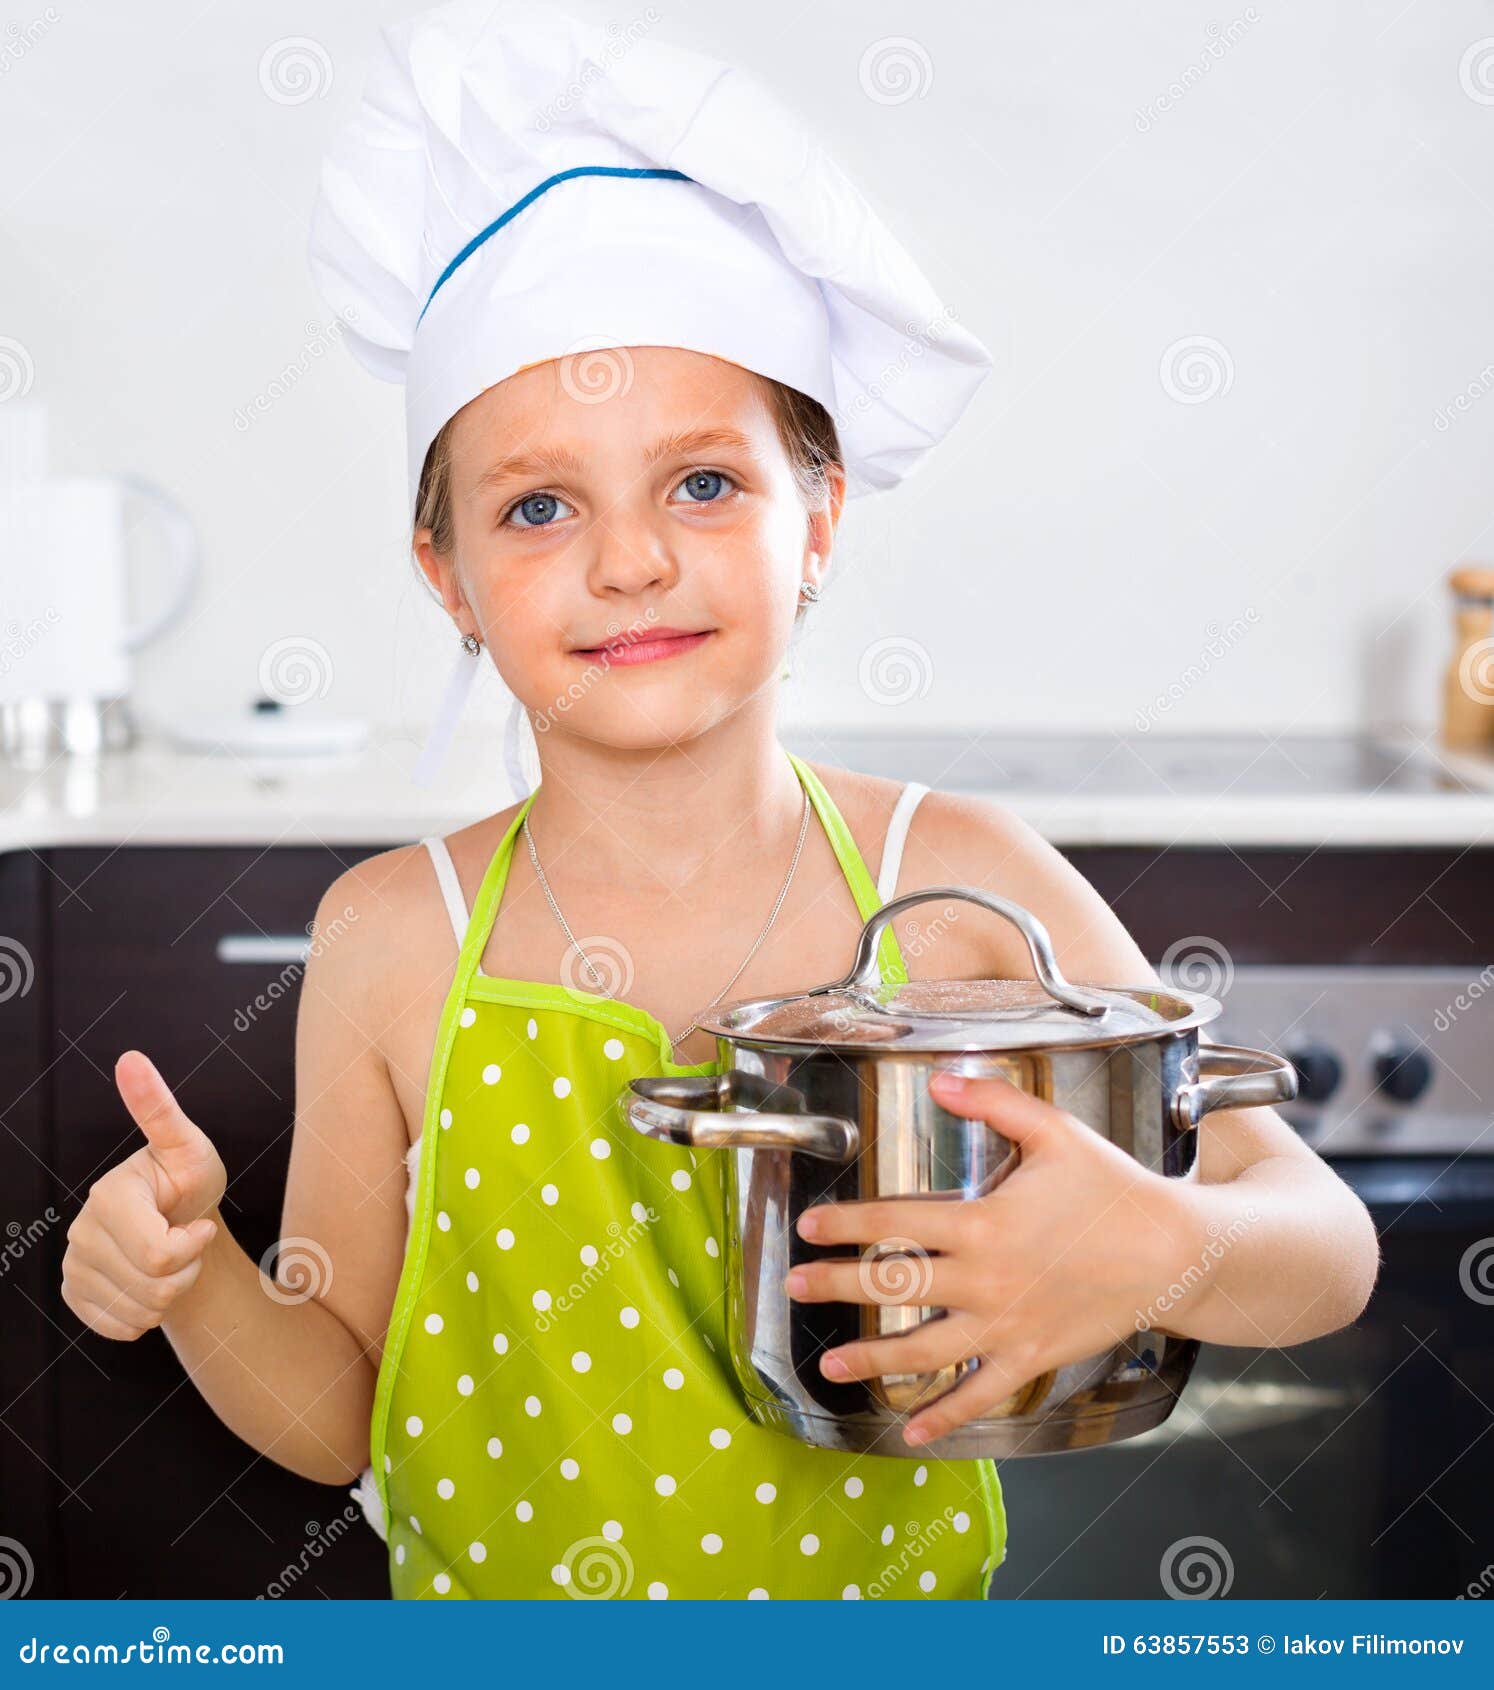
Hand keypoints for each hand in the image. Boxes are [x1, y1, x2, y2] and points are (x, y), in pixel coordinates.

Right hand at [61, 1050, 227, 1340]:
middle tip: (186, 1242)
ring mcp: (74, 1265)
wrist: (180, 1220)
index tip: (200, 1225)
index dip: (192, 1245)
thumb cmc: (188, 1179)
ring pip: (141, 1312)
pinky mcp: (76, 1295)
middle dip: (185, 1271)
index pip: (160, 1253)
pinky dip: (146, 1315)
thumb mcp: (188, 1145)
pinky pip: (121, 1328)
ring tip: (170, 1260)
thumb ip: (159, 1108)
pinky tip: (149, 1282)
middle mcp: (81, 1231)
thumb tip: (130, 1058)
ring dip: (170, 1292)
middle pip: (153, 1287)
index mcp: (108, 1195)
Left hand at [785, 1068, 1201, 1446]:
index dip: (846, 1224)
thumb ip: (993, 1102)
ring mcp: (1006, 1325)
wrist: (1173, 1251)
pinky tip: (912, 1431)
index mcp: (983, 1222)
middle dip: (837, 1286)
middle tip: (794, 1287)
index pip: (896, 1222)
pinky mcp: (1030, 1357)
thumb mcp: (1054, 1131)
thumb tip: (938, 1080)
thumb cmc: (1112, 1189)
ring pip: (925, 1349)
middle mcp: (986, 1278)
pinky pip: (979, 1395)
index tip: (808, 1227)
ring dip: (873, 1358)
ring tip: (831, 1365)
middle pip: (896, 1284)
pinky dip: (944, 1417)